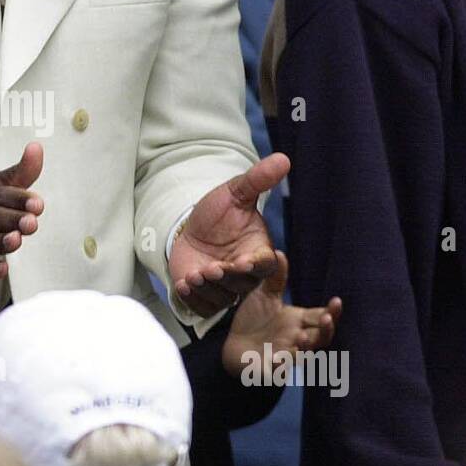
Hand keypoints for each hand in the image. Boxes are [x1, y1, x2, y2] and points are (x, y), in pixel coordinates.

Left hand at [169, 154, 288, 317]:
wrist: (189, 229)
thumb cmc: (218, 213)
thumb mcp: (235, 193)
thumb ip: (257, 180)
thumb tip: (283, 158)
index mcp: (259, 252)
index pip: (264, 264)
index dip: (255, 265)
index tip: (242, 262)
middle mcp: (245, 275)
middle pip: (241, 284)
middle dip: (225, 278)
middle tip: (211, 268)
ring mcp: (226, 289)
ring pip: (222, 297)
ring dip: (207, 289)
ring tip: (193, 275)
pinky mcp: (206, 298)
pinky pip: (203, 307)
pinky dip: (193, 300)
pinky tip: (182, 286)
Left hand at [221, 251, 340, 377]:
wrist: (232, 345)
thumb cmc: (254, 320)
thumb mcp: (264, 296)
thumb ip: (275, 279)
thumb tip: (280, 253)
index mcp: (298, 320)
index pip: (321, 316)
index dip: (331, 311)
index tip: (337, 301)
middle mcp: (298, 338)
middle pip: (321, 337)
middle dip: (326, 329)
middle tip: (327, 319)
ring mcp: (287, 355)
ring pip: (304, 355)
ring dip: (307, 347)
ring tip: (303, 338)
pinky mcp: (272, 369)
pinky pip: (278, 370)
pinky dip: (279, 366)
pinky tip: (275, 359)